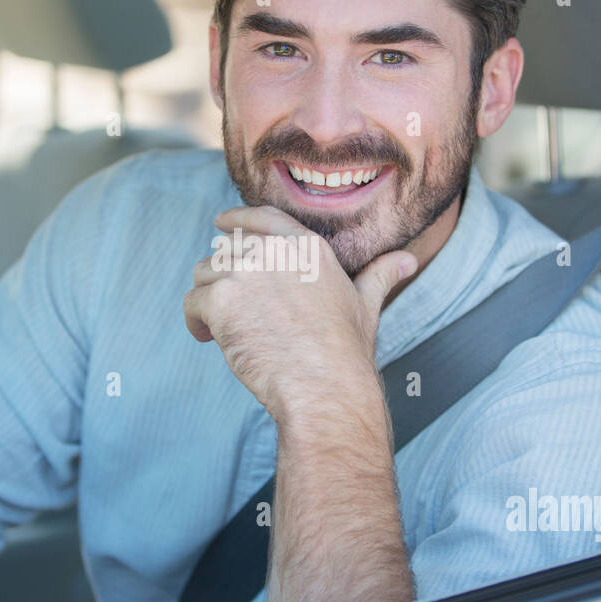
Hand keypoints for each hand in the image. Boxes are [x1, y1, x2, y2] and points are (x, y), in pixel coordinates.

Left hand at [182, 205, 416, 420]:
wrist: (323, 384)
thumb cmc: (345, 350)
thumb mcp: (365, 303)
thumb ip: (380, 275)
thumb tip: (408, 260)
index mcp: (306, 245)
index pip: (261, 217)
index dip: (237, 218)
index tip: (220, 223)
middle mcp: (273, 249)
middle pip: (227, 249)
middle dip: (223, 277)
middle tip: (233, 310)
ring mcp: (245, 271)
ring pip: (204, 274)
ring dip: (209, 300)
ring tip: (222, 328)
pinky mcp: (221, 299)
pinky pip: (192, 304)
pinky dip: (195, 322)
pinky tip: (208, 339)